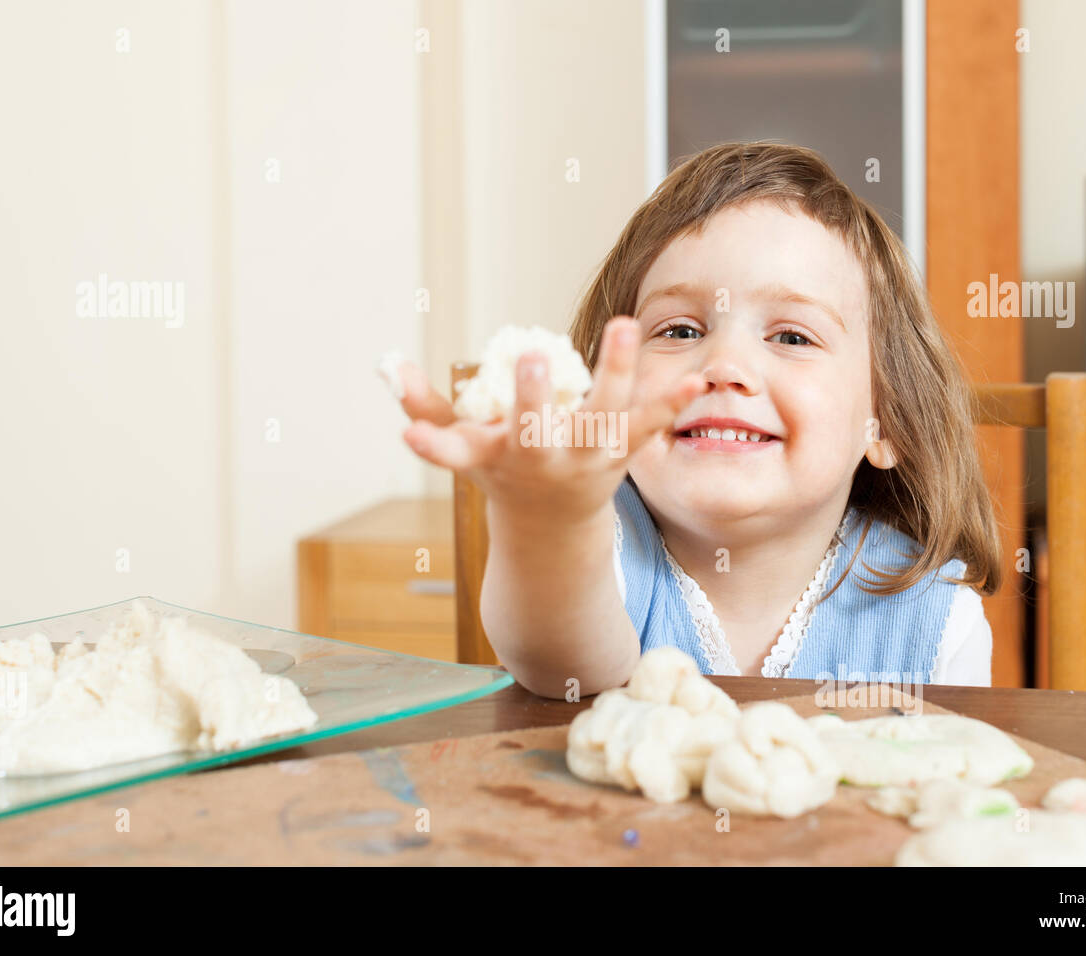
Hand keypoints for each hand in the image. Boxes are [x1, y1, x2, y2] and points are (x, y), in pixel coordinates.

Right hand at [390, 317, 705, 522]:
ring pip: (599, 417)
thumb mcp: (461, 448)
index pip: (453, 453)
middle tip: (529, 359)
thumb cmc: (502, 472)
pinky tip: (697, 380)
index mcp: (493, 459)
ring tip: (622, 326)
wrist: (553, 528)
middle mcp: (539, 462)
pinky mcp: (620, 451)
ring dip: (614, 373)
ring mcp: (584, 459)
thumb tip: (387, 363)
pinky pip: (648, 425)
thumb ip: (424, 409)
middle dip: (531, 398)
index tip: (406, 433)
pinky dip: (671, 402)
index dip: (428, 443)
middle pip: (534, 432)